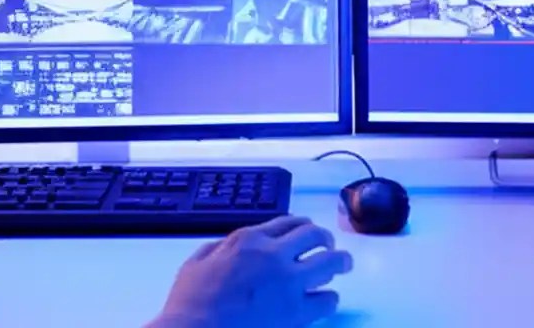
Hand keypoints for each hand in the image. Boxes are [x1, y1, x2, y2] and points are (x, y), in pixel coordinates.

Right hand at [148, 215, 352, 327]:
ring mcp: (288, 282)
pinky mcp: (296, 311)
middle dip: (325, 239)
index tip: (306, 231)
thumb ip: (219, 249)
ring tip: (343, 265)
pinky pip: (327, 299)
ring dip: (339, 261)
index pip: (286, 222)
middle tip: (329, 246)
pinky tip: (325, 300)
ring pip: (330, 261)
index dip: (301, 226)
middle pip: (314, 235)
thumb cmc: (189, 303)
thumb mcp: (197, 262)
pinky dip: (329, 298)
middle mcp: (273, 254)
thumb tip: (229, 246)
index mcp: (248, 240)